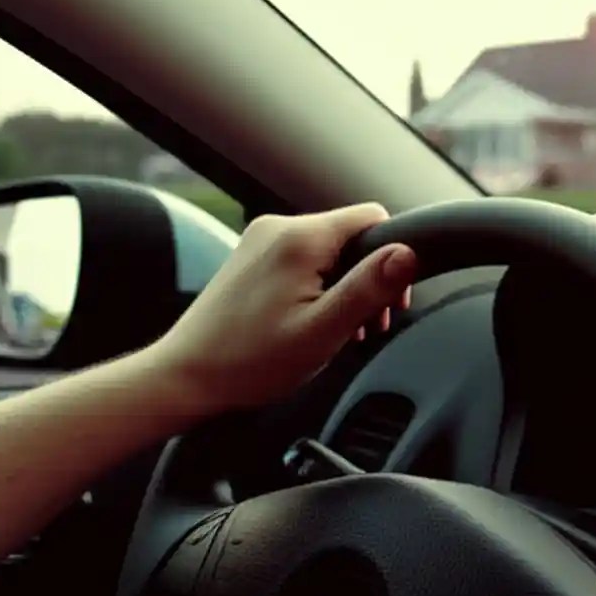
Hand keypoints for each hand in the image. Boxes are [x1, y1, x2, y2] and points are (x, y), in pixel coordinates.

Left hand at [147, 202, 415, 411]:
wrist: (187, 377)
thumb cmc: (250, 361)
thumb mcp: (323, 331)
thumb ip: (368, 288)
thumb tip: (409, 253)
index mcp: (300, 238)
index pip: (374, 219)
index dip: (393, 259)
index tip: (389, 304)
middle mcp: (279, 228)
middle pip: (352, 236)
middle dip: (368, 279)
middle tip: (366, 327)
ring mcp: (262, 241)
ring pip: (330, 250)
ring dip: (345, 287)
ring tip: (338, 331)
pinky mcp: (253, 258)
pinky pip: (304, 260)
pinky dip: (319, 287)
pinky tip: (313, 322)